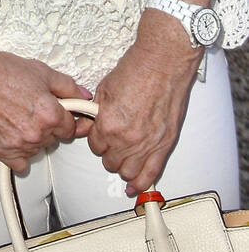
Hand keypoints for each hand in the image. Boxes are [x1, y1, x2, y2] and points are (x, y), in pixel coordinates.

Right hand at [0, 50, 92, 172]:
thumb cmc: (2, 72)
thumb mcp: (41, 71)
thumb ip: (68, 87)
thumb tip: (83, 97)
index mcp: (51, 114)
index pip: (71, 128)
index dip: (64, 117)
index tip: (56, 113)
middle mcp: (38, 133)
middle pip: (55, 139)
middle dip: (48, 127)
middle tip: (32, 109)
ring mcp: (20, 145)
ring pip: (38, 150)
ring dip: (33, 139)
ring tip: (17, 117)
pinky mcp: (3, 152)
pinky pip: (21, 164)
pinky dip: (19, 154)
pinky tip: (12, 136)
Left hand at [88, 11, 198, 195]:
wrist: (163, 63)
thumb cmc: (136, 70)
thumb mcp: (104, 89)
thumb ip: (95, 113)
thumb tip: (86, 126)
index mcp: (108, 124)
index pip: (95, 146)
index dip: (97, 139)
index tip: (100, 135)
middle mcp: (126, 138)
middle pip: (110, 161)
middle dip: (109, 152)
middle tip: (113, 143)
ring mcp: (147, 144)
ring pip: (127, 171)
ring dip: (123, 166)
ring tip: (124, 158)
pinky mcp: (164, 145)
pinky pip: (150, 174)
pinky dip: (141, 184)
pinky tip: (134, 188)